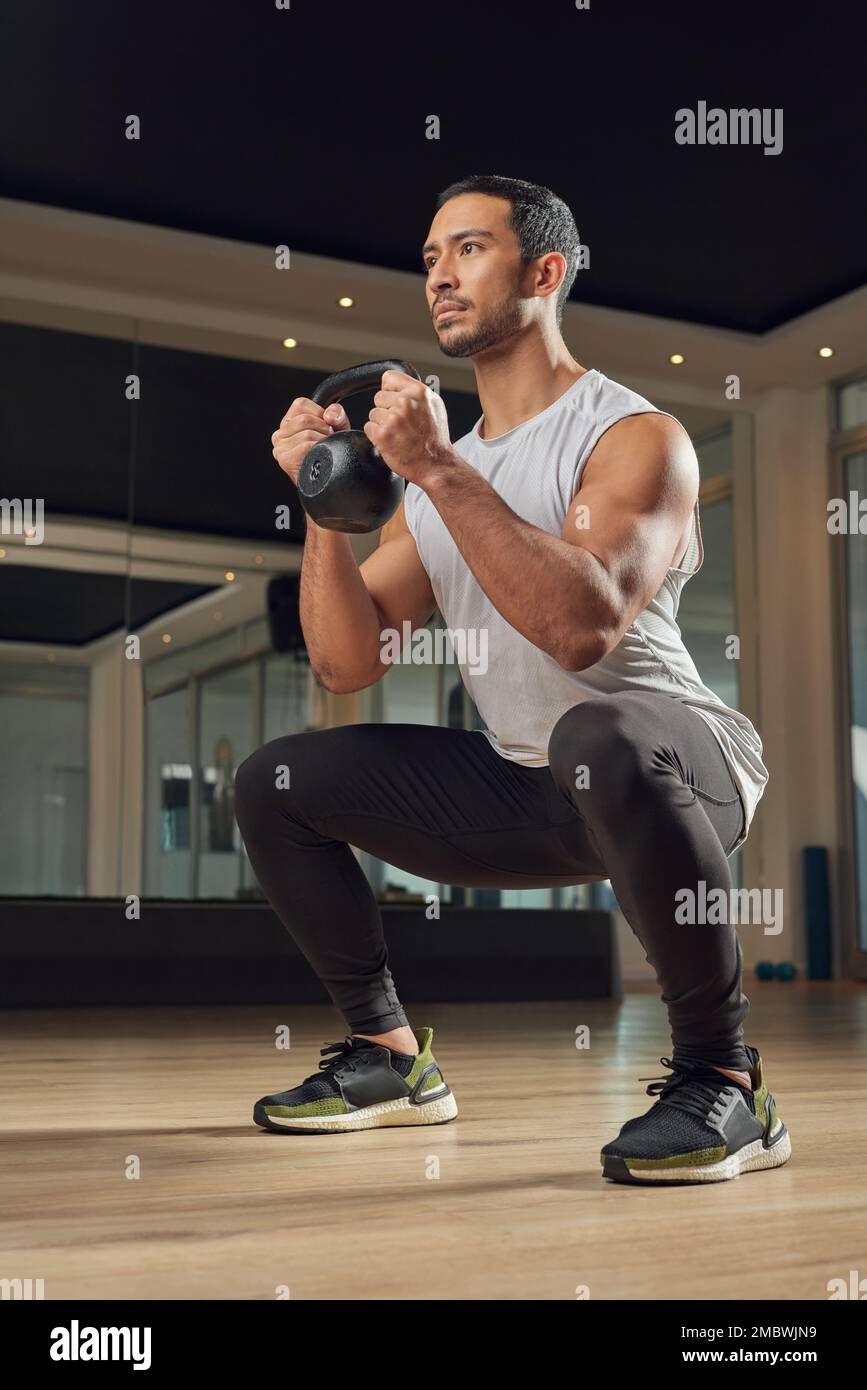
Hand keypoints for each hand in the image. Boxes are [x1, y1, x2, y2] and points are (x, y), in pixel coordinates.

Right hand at [271, 397, 348, 484]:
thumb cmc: (330, 454)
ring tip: (325, 450)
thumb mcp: (336, 428)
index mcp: (288, 423)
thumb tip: (330, 415)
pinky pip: (306, 446)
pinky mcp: (285, 459)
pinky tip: (320, 457)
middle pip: (305, 419)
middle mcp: (280, 434)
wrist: (329, 482)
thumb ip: (336, 415)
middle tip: (327, 441)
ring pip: (306, 433)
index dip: (319, 413)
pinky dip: (318, 450)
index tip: (326, 426)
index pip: (301, 404)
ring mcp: (280, 448)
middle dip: (323, 429)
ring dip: (322, 441)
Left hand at [363, 369, 452, 486]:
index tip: (395, 402)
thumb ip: (415, 392)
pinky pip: (369, 427)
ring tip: (398, 434)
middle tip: (401, 424)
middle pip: (379, 397)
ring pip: (373, 413)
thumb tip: (395, 385)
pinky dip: (376, 436)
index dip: (390, 391)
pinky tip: (392, 441)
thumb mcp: (434, 406)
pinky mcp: (383, 434)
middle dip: (386, 410)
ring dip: (382, 424)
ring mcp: (393, 418)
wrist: (435, 464)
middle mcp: (406, 402)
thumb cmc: (435, 438)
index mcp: (419, 392)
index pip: (389, 378)